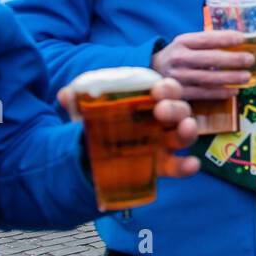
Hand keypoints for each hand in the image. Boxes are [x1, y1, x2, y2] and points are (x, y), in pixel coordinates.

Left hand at [60, 77, 199, 177]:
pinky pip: (179, 167)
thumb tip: (64, 94)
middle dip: (175, 108)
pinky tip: (192, 164)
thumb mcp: (90, 112)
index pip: (167, 90)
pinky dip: (187, 166)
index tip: (157, 90)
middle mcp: (163, 121)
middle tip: (160, 110)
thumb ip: (79, 103)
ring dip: (188, 130)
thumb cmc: (103, 126)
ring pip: (185, 135)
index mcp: (150, 103)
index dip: (167, 88)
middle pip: (180, 110)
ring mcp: (165, 144)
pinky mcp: (163, 166)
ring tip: (185, 128)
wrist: (96, 156)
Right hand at [151, 31, 255, 100]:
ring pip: (208, 79)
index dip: (224, 38)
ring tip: (246, 76)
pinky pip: (204, 94)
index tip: (242, 38)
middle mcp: (178, 58)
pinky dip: (220, 93)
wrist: (151, 73)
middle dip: (232, 60)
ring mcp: (178, 77)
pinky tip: (234, 90)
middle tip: (250, 59)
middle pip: (209, 59)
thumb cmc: (177, 56)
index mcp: (181, 42)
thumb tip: (238, 40)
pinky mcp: (179, 94)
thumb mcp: (185, 43)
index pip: (206, 39)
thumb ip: (206, 43)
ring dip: (230, 78)